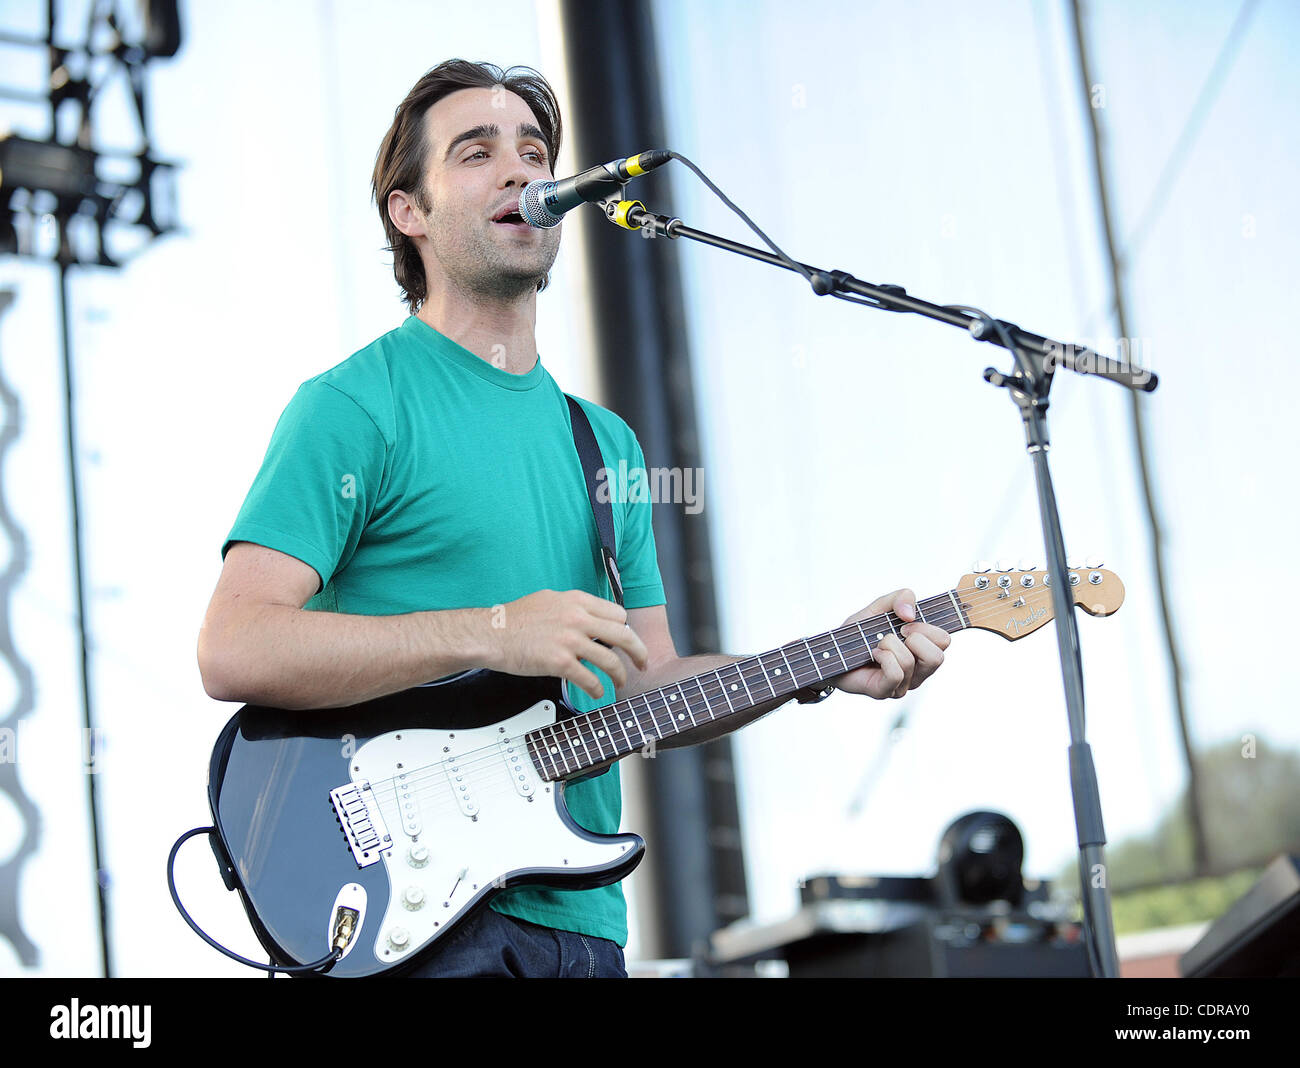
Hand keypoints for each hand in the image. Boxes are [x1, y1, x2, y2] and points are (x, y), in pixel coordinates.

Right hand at [486, 589, 648, 699]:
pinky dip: (598, 688)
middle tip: (642, 662)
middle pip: (624, 635)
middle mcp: (578, 618)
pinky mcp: (560, 662)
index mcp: (576, 601)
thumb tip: (589, 617)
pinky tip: (598, 692)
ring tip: (621, 681)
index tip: (625, 640)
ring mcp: (570, 641)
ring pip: (611, 660)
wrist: (491, 634)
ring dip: (620, 674)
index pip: (617, 613)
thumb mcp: (549, 600)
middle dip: (638, 652)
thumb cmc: (515, 619)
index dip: (624, 628)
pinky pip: (589, 678)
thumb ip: (573, 608)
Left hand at [829, 588, 950, 699]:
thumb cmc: (858, 634)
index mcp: (923, 649)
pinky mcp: (886, 692)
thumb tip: (910, 613)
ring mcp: (904, 684)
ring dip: (890, 645)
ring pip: (911, 662)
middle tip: (895, 632)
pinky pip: (896, 674)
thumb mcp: (879, 608)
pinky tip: (873, 654)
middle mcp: (919, 670)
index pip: (945, 640)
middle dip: (914, 636)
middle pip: (938, 656)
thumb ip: (900, 598)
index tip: (906, 620)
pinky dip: (883, 658)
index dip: (927, 626)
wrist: (831, 652)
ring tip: (877, 645)